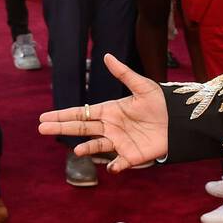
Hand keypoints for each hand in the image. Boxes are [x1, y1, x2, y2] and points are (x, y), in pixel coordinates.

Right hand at [39, 54, 168, 170]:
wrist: (180, 120)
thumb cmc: (161, 102)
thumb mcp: (143, 86)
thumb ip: (124, 73)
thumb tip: (106, 55)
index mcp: (110, 111)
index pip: (81, 113)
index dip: (63, 115)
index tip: (44, 117)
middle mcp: (111, 127)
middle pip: (81, 129)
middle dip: (62, 129)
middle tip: (42, 129)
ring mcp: (120, 142)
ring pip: (97, 146)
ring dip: (87, 149)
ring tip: (76, 150)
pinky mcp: (132, 155)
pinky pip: (120, 163)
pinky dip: (115, 166)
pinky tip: (112, 167)